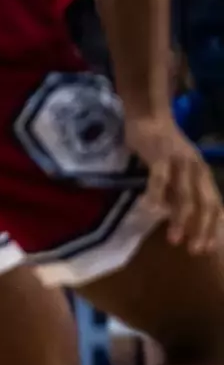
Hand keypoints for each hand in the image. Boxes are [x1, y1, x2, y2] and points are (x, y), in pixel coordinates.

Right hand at [126, 114, 221, 253]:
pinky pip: (159, 177)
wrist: (150, 114)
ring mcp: (179, 161)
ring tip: (174, 239)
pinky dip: (155, 194)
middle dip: (202, 229)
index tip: (205, 249)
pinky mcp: (159, 154)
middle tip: (195, 250)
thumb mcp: (179, 169)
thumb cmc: (162, 146)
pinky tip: (149, 209)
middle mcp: (196, 168)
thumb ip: (180, 191)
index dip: (212, 228)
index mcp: (203, 174)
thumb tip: (178, 218)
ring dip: (181, 218)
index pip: (215, 205)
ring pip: (185, 194)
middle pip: (205, 203)